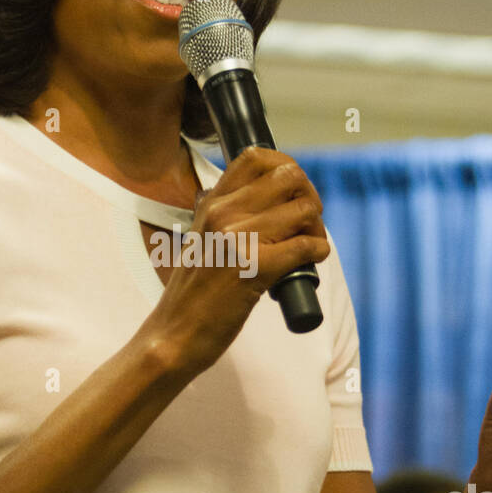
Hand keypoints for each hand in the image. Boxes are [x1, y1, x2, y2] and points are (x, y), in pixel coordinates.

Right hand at [145, 145, 329, 377]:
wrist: (173, 335)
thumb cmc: (192, 295)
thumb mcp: (201, 241)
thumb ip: (226, 217)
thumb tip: (267, 203)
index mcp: (211, 204)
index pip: (255, 156)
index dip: (285, 167)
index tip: (291, 192)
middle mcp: (223, 213)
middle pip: (289, 176)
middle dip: (308, 195)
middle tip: (306, 221)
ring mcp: (239, 238)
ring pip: (304, 209)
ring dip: (317, 227)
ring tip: (308, 245)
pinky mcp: (255, 268)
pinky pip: (306, 245)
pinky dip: (318, 252)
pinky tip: (310, 262)